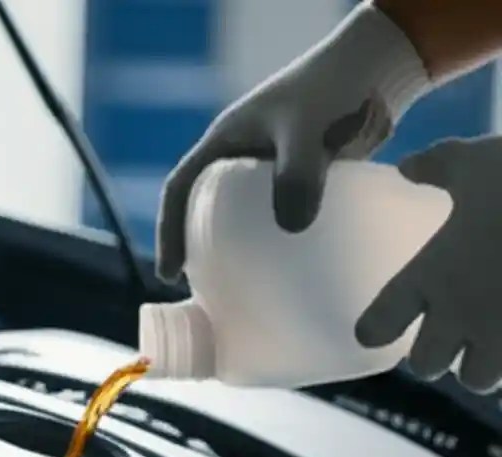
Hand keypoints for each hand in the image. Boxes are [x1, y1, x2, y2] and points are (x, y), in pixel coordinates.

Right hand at [155, 3, 428, 282]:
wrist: (376, 73)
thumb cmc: (330, 88)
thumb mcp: (306, 127)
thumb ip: (298, 172)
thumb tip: (292, 229)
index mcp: (224, 143)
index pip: (180, 191)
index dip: (169, 232)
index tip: (171, 273)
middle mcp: (241, 162)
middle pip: (206, 213)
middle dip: (202, 253)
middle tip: (208, 294)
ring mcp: (273, 174)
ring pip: (247, 221)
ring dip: (245, 255)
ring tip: (249, 293)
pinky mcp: (305, 183)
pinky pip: (287, 220)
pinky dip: (286, 247)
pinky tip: (297, 272)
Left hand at [356, 137, 501, 393]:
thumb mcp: (476, 161)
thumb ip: (437, 166)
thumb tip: (408, 168)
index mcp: (430, 274)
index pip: (377, 326)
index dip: (377, 327)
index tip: (381, 325)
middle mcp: (461, 313)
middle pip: (425, 365)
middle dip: (437, 353)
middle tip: (451, 332)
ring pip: (478, 380)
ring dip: (483, 366)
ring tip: (494, 339)